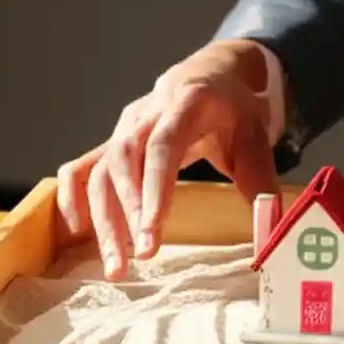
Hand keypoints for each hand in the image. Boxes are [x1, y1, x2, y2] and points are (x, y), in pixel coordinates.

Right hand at [55, 39, 280, 280]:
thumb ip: (263, 188)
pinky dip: (72, 197)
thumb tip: (271, 236)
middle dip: (126, 216)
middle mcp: (146, 114)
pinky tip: (77, 232)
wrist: (210, 76)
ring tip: (115, 266)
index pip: (162, 148)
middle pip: (122, 162)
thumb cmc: (235, 112)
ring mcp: (123, 128)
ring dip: (103, 221)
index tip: (151, 236)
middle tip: (136, 261)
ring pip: (100, 172)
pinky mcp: (111, 142)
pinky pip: (81, 167)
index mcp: (186, 105)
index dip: (153, 192)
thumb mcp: (257, 142)